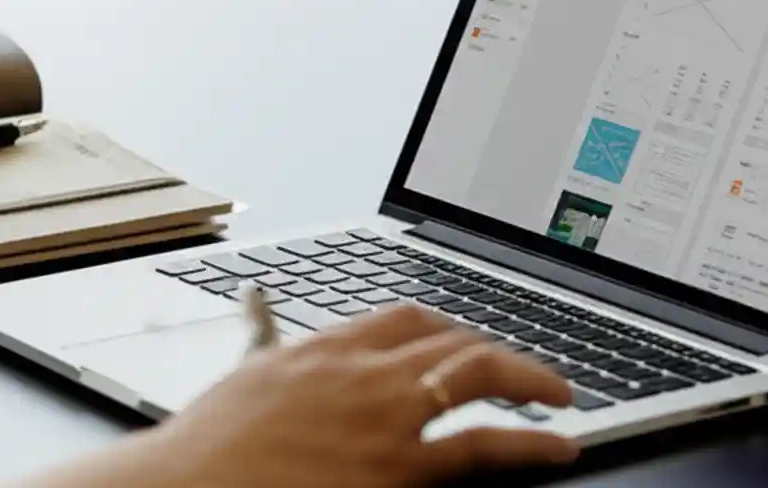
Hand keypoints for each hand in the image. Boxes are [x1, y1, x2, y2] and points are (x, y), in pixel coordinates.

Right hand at [29, 305, 577, 487]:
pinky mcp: (400, 467)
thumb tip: (255, 300)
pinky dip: (531, 442)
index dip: (449, 326)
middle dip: (498, 350)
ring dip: (531, 381)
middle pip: (453, 340)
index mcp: (327, 346)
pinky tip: (557, 444)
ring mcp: (386, 416)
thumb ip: (263, 333)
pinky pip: (482, 445)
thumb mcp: (243, 374)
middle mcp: (365, 370)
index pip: (407, 317)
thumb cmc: (206, 446)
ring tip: (561, 394)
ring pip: (479, 376)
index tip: (466, 339)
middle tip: (527, 368)